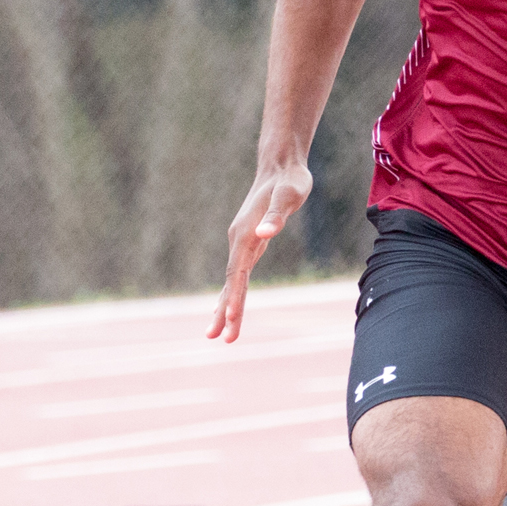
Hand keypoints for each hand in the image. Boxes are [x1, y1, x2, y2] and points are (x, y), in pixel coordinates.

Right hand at [207, 162, 310, 343]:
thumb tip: (263, 234)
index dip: (234, 295)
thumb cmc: (288, 181)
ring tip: (218, 334)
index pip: (237, 272)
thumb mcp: (288, 196)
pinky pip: (239, 274)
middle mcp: (239, 240)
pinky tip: (230, 306)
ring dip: (226, 306)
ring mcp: (242, 242)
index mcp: (245, 233)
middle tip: (221, 339)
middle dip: (226, 311)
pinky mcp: (250, 242)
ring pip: (233, 281)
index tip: (231, 317)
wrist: (281, 166)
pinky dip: (234, 292)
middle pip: (231, 282)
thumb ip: (276, 216)